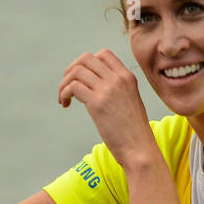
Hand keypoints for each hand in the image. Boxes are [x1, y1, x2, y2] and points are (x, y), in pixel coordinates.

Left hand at [58, 50, 157, 167]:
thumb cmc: (133, 132)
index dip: (87, 64)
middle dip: (71, 70)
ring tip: (63, 99)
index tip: (82, 80)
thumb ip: (116, 89)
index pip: (103, 54)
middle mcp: (118, 79)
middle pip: (86, 58)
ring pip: (76, 71)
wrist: (140, 149)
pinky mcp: (97, 103)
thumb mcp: (129, 102)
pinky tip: (65, 104)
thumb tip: (94, 86)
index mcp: (127, 77)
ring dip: (64, 84)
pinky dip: (63, 93)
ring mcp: (108, 89)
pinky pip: (72, 87)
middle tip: (67, 87)